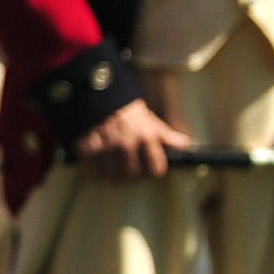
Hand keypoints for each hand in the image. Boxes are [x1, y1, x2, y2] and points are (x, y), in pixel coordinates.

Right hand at [72, 96, 190, 184]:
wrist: (98, 95)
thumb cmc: (126, 109)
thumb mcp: (150, 120)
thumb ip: (166, 136)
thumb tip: (185, 145)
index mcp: (146, 136)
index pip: (156, 170)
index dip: (154, 171)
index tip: (150, 169)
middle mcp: (127, 144)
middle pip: (133, 177)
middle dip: (133, 176)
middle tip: (130, 170)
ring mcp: (106, 148)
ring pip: (114, 178)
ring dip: (115, 175)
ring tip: (114, 167)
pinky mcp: (88, 149)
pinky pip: (94, 174)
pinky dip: (96, 173)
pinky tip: (100, 164)